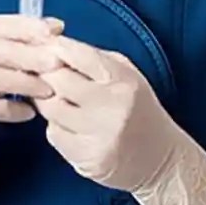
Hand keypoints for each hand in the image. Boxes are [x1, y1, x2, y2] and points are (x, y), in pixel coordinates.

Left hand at [34, 36, 205, 204]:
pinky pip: (54, 134)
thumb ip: (93, 58)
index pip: (78, 54)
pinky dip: (57, 127)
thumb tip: (52, 45)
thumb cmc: (138, 109)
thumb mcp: (127, 74)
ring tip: (61, 101)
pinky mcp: (89, 159)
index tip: (47, 46)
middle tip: (44, 74)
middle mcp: (112, 107)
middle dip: (46, 74)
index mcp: (123, 80)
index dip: (56, 47)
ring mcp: (100, 136)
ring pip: (50, 108)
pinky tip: (71, 126)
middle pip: (57, 80)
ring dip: (48, 101)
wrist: (161, 158)